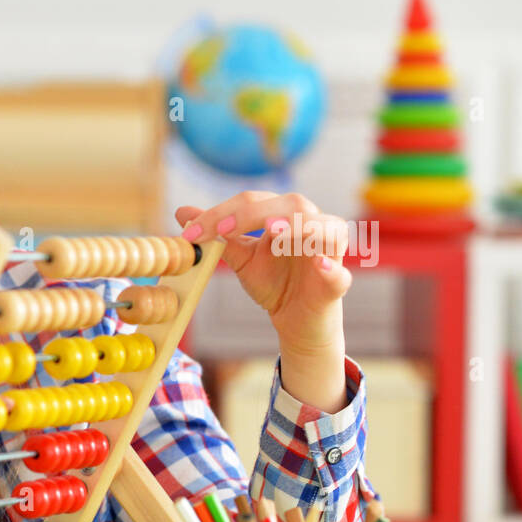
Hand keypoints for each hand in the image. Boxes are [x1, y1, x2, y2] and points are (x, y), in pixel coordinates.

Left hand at [177, 192, 350, 412]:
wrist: (295, 320)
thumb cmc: (273, 282)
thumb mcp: (241, 259)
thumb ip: (219, 235)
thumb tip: (183, 212)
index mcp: (286, 215)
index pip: (255, 202)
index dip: (222, 212)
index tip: (191, 231)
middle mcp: (313, 225)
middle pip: (289, 205)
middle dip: (252, 214)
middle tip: (221, 229)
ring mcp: (328, 253)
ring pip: (321, 228)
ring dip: (297, 227)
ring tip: (272, 231)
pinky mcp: (336, 283)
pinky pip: (339, 273)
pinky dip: (331, 269)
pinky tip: (320, 266)